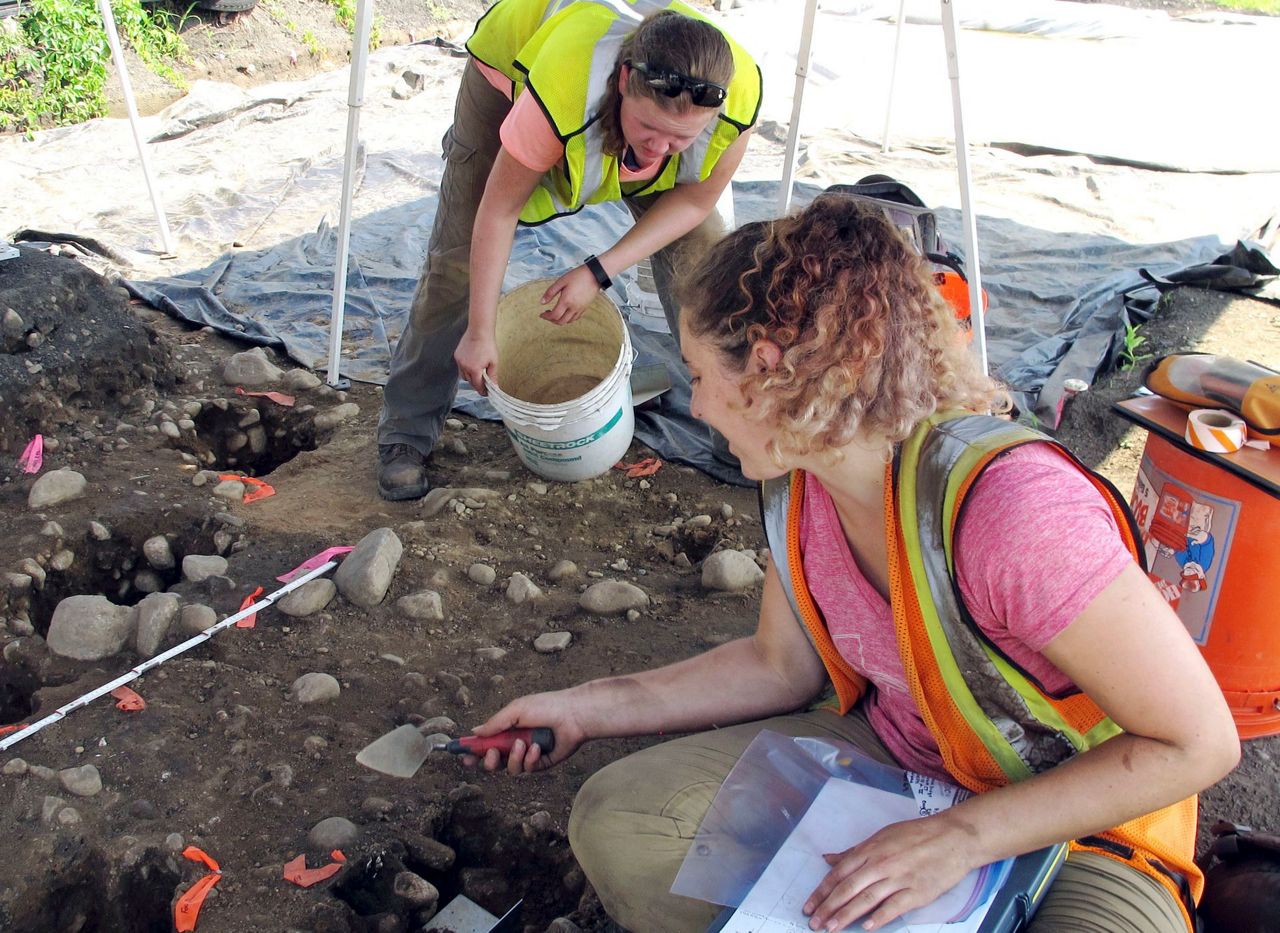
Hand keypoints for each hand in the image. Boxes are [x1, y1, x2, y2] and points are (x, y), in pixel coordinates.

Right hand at [454, 328, 497, 393]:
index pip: (477, 386)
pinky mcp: (456, 356)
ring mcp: (459, 361)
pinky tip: (472, 364)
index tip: (486, 393)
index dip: (482, 391)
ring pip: (464, 376)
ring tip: (478, 374)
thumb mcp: (494, 362)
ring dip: (470, 377)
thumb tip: (494, 387)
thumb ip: (493, 376)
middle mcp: (465, 367)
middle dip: (477, 384)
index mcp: (474, 370)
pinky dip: (466, 369)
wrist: (479, 331)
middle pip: (470, 382)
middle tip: (484, 384)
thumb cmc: (488, 345)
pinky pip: (460, 367)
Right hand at [461, 688, 588, 775]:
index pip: (486, 744)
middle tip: (493, 753)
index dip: (474, 752)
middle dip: (489, 762)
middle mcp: (516, 744)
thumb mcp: (516, 710)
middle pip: (494, 762)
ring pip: (510, 769)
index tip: (465, 758)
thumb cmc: (545, 707)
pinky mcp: (541, 764)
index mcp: (508, 729)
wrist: (573, 714)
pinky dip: (530, 759)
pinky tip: (538, 748)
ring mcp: (528, 755)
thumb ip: (494, 723)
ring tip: (523, 744)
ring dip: (513, 758)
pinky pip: (528, 769)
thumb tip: (474, 732)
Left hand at [541, 264, 604, 324]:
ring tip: (555, 314)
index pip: (554, 315)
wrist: (595, 275)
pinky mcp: (585, 308)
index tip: (541, 314)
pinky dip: (568, 319)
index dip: (546, 317)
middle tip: (547, 315)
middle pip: (561, 321)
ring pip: (568, 321)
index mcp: (566, 301)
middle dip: (552, 320)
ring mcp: (580, 309)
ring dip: (560, 320)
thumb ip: (550, 292)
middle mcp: (573, 307)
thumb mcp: (561, 281)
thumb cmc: (578, 276)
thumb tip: (542, 302)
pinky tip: (565, 313)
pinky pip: (576, 318)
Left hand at [803, 812, 980, 931]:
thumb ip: (854, 852)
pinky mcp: (918, 892)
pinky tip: (867, 927)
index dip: (822, 891)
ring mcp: (899, 878)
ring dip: (847, 915)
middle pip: (848, 888)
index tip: (809, 906)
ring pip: (867, 899)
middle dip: (828, 907)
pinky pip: (895, 906)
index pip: (839, 873)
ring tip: (832, 928)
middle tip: (815, 923)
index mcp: (870, 850)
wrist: (953, 837)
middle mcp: (881, 864)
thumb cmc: (915, 835)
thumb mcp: (881, 837)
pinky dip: (880, 917)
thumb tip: (828, 859)